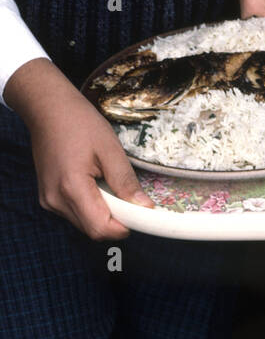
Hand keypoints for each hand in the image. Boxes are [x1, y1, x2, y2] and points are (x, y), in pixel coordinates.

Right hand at [3, 59, 154, 239]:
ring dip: (103, 212)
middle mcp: (55, 201)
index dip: (124, 227)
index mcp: (71, 188)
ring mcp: (48, 200)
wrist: (48, 109)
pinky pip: (74, 212)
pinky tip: (95, 182)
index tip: (141, 214)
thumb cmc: (79, 122)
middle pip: (92, 229)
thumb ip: (125, 181)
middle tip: (129, 195)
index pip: (100, 228)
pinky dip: (90, 205)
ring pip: (83, 222)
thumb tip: (144, 207)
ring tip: (109, 182)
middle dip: (115, 219)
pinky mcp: (47, 197)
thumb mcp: (109, 148)